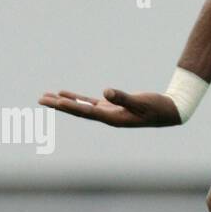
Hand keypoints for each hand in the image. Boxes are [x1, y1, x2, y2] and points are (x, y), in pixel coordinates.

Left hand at [38, 88, 181, 127]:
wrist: (169, 112)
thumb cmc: (158, 107)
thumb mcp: (142, 102)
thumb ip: (124, 98)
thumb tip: (105, 92)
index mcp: (114, 119)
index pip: (87, 112)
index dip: (71, 106)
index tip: (55, 101)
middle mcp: (108, 118)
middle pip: (78, 112)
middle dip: (59, 105)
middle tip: (40, 99)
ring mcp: (109, 113)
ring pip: (81, 108)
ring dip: (64, 103)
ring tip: (46, 97)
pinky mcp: (112, 108)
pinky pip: (89, 103)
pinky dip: (76, 99)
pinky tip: (65, 95)